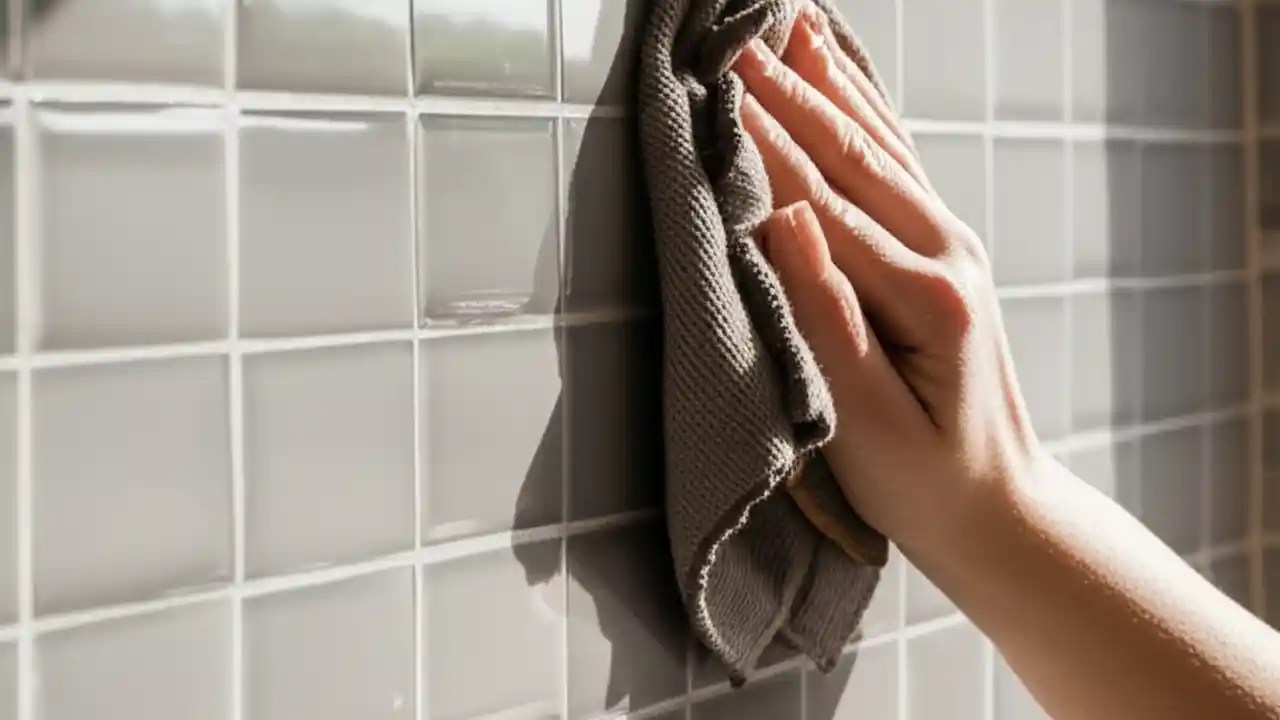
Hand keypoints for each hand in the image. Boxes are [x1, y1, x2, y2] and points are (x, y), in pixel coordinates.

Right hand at [735, 9, 1043, 550]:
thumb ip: (829, 320)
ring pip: (879, 145)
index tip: (715, 87)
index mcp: (926, 296)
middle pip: (852, 156)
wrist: (998, 506)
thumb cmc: (924, 481)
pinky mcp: (945, 250)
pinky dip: (866, 111)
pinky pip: (900, 163)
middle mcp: (947, 252)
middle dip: (788, 93)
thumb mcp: (868, 424)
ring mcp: (952, 245)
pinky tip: (841, 79)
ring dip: (827, 85)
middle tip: (732, 38)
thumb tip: (787, 221)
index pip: (822, 203)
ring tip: (787, 27)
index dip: (765, 143)